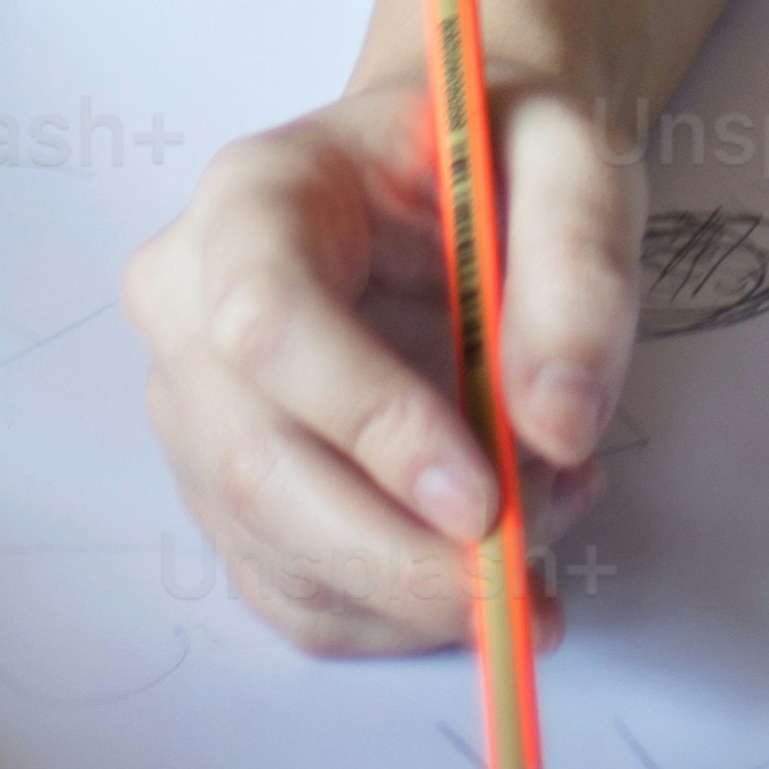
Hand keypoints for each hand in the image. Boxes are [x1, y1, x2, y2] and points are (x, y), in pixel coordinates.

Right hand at [123, 52, 639, 655]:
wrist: (449, 175)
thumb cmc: (496, 153)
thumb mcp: (572, 160)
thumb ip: (579, 270)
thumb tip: (557, 425)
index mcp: (254, 197)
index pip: (266, 321)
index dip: (366, 422)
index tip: (482, 495)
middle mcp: (189, 305)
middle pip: (253, 465)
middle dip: (399, 553)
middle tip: (524, 579)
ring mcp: (195, 408)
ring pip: (278, 552)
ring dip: (419, 588)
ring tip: (544, 521)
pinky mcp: (227, 492)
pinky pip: (299, 595)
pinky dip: (404, 614)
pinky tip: (494, 564)